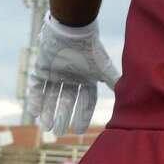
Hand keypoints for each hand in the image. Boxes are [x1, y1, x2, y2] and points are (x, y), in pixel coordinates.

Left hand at [27, 13, 119, 135]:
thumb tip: (129, 95)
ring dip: (48, 112)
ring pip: (50, 97)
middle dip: (62, 117)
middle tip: (58, 133)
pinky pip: (36, 87)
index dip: (82, 116)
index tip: (79, 131)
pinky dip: (35, 99)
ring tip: (46, 127)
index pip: (85, 101)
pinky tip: (34, 112)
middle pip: (66, 102)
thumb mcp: (103, 68)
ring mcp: (56, 74)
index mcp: (87, 79)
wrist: (72, 29)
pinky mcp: (42, 68)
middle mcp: (71, 78)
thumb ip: (113, 81)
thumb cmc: (90, 48)